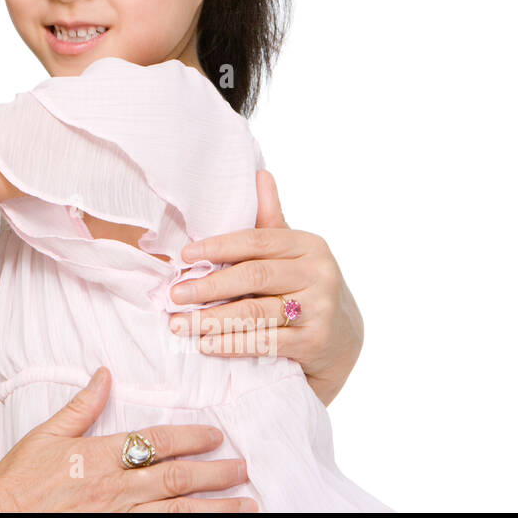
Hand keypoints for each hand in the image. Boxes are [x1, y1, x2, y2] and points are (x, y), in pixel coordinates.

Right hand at [0, 368, 256, 511]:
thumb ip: (81, 406)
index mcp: (100, 457)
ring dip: (216, 510)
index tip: (216, 436)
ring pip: (178, 515)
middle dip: (215, 474)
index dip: (190, 438)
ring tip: (247, 506)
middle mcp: (115, 489)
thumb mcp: (46, 434)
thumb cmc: (19, 480)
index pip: (155, 443)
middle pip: (177, 480)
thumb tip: (104, 373)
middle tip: (244, 469)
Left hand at [167, 170, 363, 405]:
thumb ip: (270, 220)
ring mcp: (319, 309)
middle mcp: (319, 274)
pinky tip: (206, 344)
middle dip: (209, 286)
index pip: (257, 240)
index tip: (184, 255)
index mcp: (309, 246)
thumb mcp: (292, 253)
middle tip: (174, 294)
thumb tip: (259, 174)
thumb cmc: (304, 286)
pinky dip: (232, 343)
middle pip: (254, 276)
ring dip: (212, 320)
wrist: (343, 337)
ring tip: (180, 324)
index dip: (218, 247)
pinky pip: (265, 342)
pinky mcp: (315, 342)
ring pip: (256, 312)